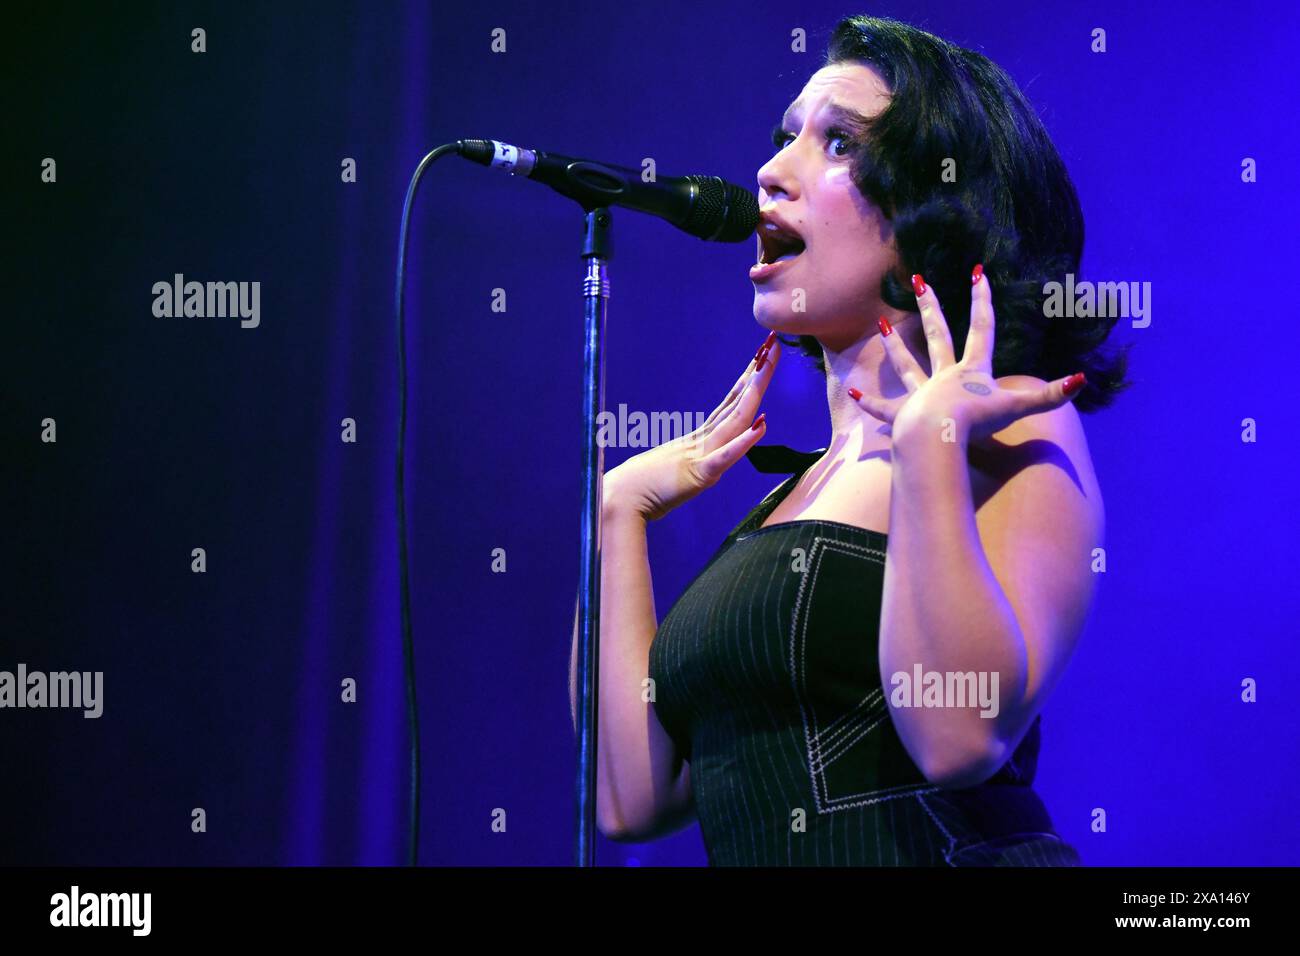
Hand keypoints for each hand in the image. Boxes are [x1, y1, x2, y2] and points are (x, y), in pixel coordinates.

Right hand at [604, 333, 779, 521]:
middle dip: (758, 375)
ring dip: (754, 393)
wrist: (618, 500)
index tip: (763, 359)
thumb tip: (697, 466)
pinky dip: (743, 441)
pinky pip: (724, 456)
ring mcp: (698, 456)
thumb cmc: (638, 490)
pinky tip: (761, 424)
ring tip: (769, 365)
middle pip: (737, 405)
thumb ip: (686, 466)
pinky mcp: (697, 476)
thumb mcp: (670, 473)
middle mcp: (700, 442)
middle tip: (775, 344)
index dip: (747, 383)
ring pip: (734, 420)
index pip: (728, 408)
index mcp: (695, 442)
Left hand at [847, 266, 1086, 444]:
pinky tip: (855, 393)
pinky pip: (884, 409)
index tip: (977, 273)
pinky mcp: (903, 417)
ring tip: (881, 323)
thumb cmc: (976, 422)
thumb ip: (1050, 396)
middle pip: (937, 334)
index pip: (981, 329)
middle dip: (930, 306)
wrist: (937, 437)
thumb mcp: (1017, 407)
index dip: (982, 301)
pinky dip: (870, 403)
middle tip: (917, 280)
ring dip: (894, 344)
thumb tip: (1082, 379)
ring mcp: (921, 394)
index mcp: (972, 371)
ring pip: (906, 364)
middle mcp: (944, 376)